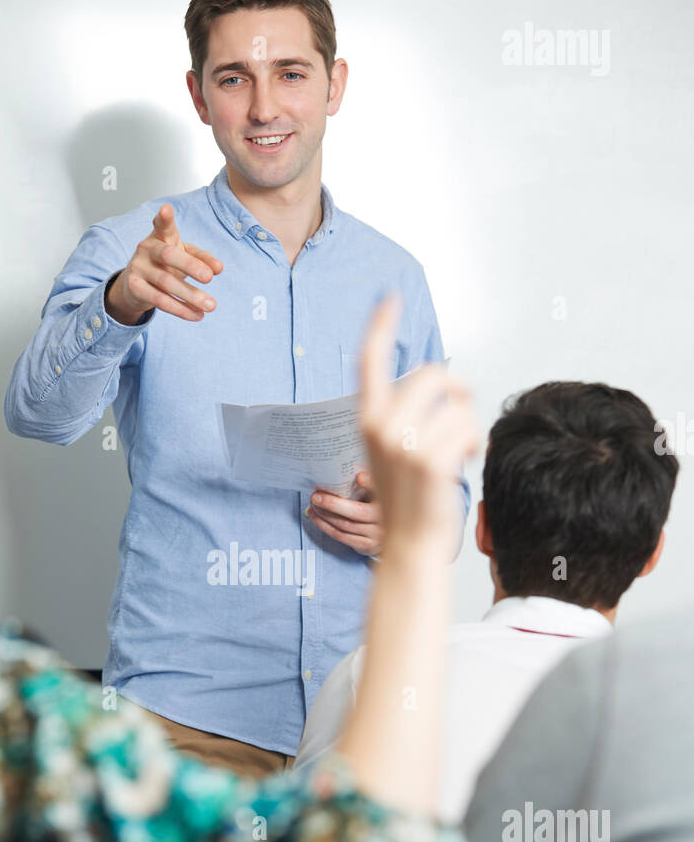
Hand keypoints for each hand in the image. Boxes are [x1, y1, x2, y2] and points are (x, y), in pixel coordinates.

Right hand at [105, 203, 222, 324]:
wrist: (134, 285)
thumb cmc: (164, 265)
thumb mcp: (184, 257)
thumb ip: (202, 259)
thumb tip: (219, 268)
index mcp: (160, 236)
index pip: (162, 225)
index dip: (164, 218)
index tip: (166, 210)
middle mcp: (146, 248)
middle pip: (168, 255)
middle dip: (190, 266)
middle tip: (209, 278)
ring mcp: (138, 267)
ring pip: (166, 282)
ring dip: (191, 295)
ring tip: (211, 305)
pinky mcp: (134, 287)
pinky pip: (160, 300)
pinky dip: (181, 309)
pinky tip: (196, 315)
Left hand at [305, 471, 382, 555]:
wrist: (392, 532)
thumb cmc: (380, 504)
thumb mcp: (379, 488)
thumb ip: (370, 479)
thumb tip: (356, 471)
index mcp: (389, 500)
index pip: (380, 490)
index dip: (370, 483)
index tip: (359, 476)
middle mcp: (385, 519)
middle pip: (357, 512)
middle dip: (332, 504)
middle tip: (316, 495)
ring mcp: (376, 534)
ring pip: (345, 525)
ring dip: (325, 515)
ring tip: (313, 505)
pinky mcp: (367, 545)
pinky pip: (341, 536)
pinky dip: (325, 526)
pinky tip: (316, 518)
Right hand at [358, 294, 478, 553]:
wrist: (410, 542)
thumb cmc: (408, 498)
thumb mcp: (392, 449)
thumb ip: (405, 415)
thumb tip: (441, 382)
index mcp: (367, 418)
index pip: (370, 360)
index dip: (381, 326)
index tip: (391, 298)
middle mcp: (380, 425)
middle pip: (433, 373)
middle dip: (457, 389)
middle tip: (462, 411)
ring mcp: (404, 442)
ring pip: (457, 402)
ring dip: (468, 424)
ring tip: (460, 449)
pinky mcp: (431, 458)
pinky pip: (468, 427)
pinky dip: (474, 443)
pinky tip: (464, 461)